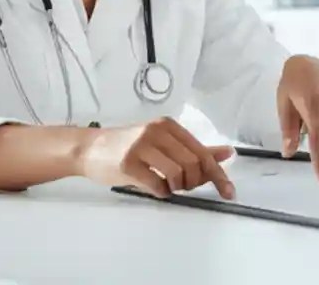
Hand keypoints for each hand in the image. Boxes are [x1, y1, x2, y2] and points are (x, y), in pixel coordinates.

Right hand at [77, 117, 235, 199]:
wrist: (90, 149)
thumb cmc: (129, 148)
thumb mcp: (164, 143)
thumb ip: (194, 150)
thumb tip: (227, 153)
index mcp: (169, 126)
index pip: (202, 152)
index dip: (218, 174)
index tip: (229, 192)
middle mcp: (157, 132)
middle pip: (193, 164)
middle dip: (193, 183)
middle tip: (183, 186)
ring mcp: (142, 146)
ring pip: (178, 174)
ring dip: (177, 187)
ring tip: (167, 185)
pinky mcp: (128, 163)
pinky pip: (158, 185)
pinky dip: (162, 192)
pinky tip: (155, 188)